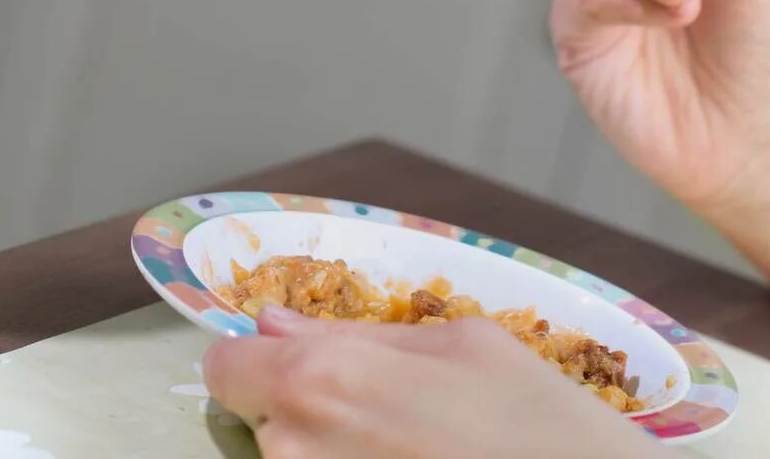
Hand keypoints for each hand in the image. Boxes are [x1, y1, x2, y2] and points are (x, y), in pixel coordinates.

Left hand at [203, 306, 658, 458]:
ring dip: (330, 453)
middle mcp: (297, 447)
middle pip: (259, 421)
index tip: (297, 369)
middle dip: (302, 413)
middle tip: (383, 418)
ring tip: (411, 450)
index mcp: (321, 377)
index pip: (225, 366)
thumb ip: (359, 333)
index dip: (258, 363)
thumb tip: (275, 324)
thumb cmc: (543, 427)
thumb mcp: (463, 345)